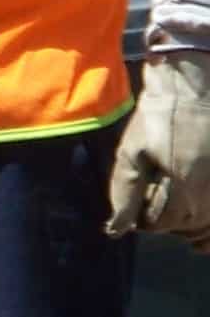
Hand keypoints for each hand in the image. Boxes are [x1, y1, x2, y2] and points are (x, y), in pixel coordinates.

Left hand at [108, 52, 209, 242]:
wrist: (193, 86)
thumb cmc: (159, 118)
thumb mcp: (131, 153)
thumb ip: (125, 193)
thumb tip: (116, 229)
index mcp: (184, 190)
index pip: (163, 224)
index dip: (145, 217)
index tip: (139, 200)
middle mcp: (209, 193)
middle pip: (189, 224)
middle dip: (170, 216)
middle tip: (157, 192)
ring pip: (208, 218)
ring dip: (193, 216)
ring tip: (177, 193)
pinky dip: (208, 208)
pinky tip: (197, 198)